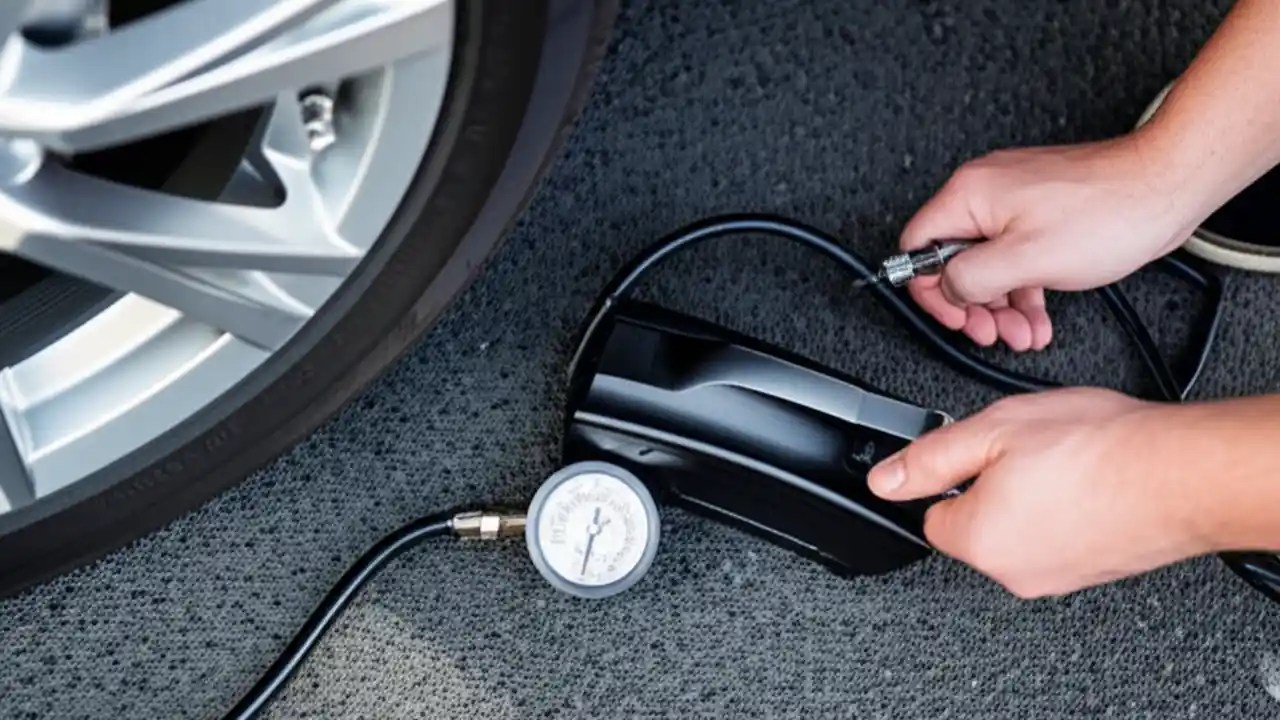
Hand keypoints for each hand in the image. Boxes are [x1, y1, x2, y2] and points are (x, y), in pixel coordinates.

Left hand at [866, 388, 1212, 597]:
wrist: (1185, 473)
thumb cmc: (1098, 449)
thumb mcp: (993, 431)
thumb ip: (930, 458)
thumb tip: (885, 479)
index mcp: (978, 541)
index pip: (931, 515)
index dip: (949, 476)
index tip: (976, 453)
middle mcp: (1013, 572)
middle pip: (974, 526)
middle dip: (991, 487)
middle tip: (1026, 451)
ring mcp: (1056, 577)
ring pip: (1018, 531)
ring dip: (1030, 497)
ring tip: (1064, 462)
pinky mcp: (1094, 572)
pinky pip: (1059, 538)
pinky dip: (1066, 511)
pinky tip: (1089, 480)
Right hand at [900, 135, 1206, 350]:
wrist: (1164, 187)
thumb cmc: (1107, 213)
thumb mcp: (1024, 259)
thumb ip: (971, 278)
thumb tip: (949, 290)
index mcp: (969, 195)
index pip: (918, 247)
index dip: (931, 291)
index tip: (956, 316)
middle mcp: (985, 192)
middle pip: (953, 260)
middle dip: (973, 305)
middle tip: (990, 332)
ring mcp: (1014, 201)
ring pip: (988, 264)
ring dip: (1002, 306)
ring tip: (1022, 333)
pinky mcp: (1040, 212)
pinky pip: (1015, 257)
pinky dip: (1023, 290)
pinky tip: (1038, 317)